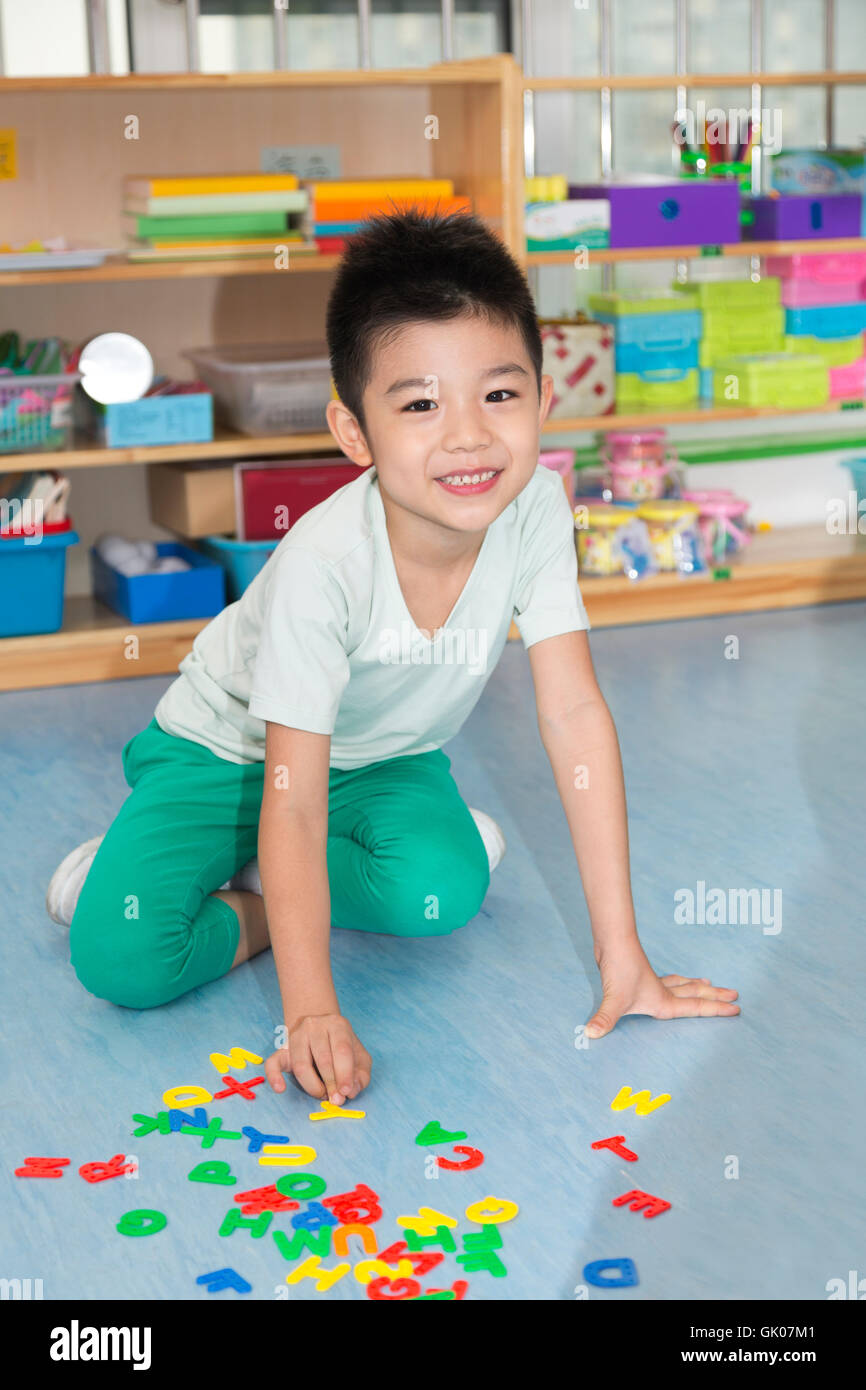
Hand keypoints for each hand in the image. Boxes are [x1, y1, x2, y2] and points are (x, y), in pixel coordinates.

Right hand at [264, 1013, 370, 1103]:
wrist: (319, 1028)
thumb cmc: (341, 1047)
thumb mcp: (359, 1057)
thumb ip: (361, 1076)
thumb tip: (351, 1092)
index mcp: (337, 1025)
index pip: (341, 1050)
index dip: (345, 1074)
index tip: (346, 1093)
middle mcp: (314, 1026)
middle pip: (323, 1059)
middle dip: (331, 1084)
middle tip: (335, 1099)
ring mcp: (295, 1035)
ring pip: (301, 1065)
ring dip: (312, 1086)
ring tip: (322, 1093)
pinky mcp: (281, 1049)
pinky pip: (273, 1063)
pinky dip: (275, 1077)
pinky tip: (281, 1089)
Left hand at [585, 941, 738, 1038]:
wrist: (612, 941)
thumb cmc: (619, 969)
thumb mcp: (614, 999)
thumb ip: (605, 1019)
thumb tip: (590, 1034)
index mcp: (663, 1001)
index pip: (696, 1008)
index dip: (717, 1010)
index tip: (736, 1008)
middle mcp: (662, 992)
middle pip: (696, 994)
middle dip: (715, 997)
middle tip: (735, 994)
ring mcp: (653, 982)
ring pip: (682, 985)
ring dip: (697, 987)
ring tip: (709, 984)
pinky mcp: (641, 975)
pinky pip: (668, 980)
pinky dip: (677, 981)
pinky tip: (673, 980)